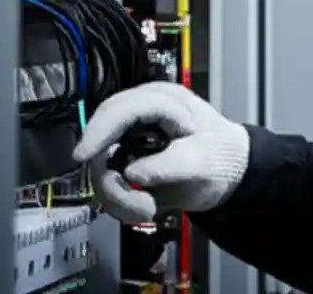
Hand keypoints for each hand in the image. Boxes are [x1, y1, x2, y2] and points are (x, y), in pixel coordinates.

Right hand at [73, 82, 250, 223]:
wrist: (229, 172)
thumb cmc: (221, 157)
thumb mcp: (203, 162)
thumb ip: (170, 165)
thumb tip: (132, 174)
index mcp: (164, 102)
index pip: (123, 109)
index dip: (100, 130)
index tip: (83, 156)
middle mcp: (142, 113)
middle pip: (103, 138)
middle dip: (113, 178)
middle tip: (139, 207)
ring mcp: (131, 135)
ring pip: (101, 164)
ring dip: (119, 195)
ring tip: (148, 210)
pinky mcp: (125, 156)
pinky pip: (108, 178)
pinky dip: (121, 198)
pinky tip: (144, 206)